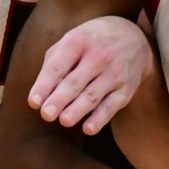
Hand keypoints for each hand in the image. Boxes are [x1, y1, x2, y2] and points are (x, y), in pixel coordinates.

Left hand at [29, 16, 155, 134]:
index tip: (34, 102)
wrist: (135, 39)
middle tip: (46, 115)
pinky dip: (100, 118)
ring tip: (64, 121)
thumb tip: (40, 94)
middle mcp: (98, 56)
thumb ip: (53, 63)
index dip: (44, 85)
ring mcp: (115, 73)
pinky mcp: (126, 89)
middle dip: (60, 99)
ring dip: (78, 109)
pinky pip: (112, 106)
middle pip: (75, 81)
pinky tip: (88, 129)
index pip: (58, 66)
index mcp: (79, 41)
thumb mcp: (72, 41)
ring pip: (93, 95)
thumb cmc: (92, 43)